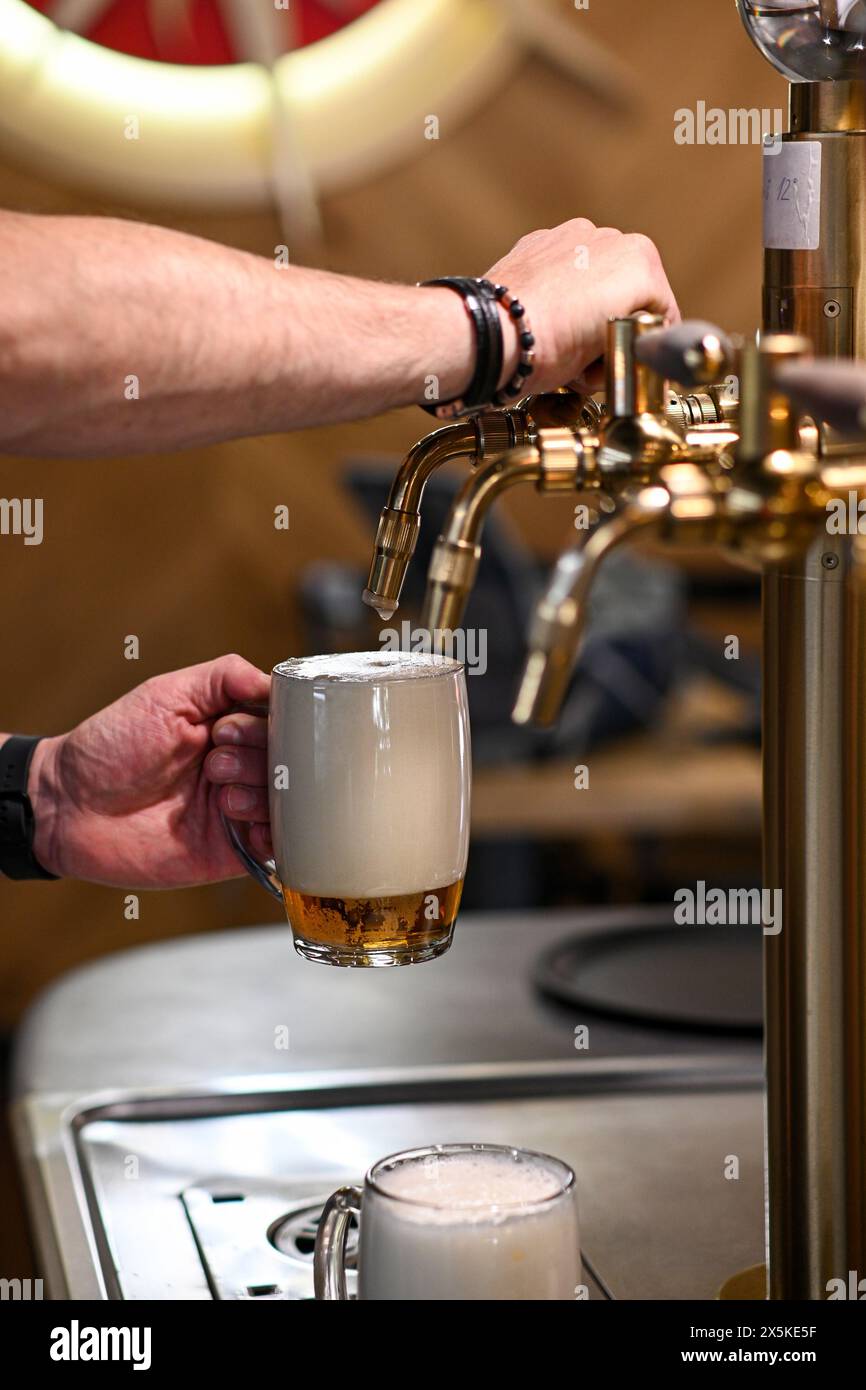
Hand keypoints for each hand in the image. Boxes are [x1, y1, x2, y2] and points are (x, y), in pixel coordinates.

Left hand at [29, 655, 270, 888]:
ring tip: (218, 793)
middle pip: (290, 762)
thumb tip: (276, 682)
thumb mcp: (166, 694)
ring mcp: (236, 810)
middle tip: (215, 760)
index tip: (225, 728)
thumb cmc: (109, 746)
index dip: (267, 724)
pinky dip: (273, 836)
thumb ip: (225, 677)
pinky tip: (243, 823)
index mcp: (230, 729)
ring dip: (261, 793)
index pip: (282, 723)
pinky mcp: (229, 851)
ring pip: (288, 802)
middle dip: (258, 758)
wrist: (66, 806)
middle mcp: (239, 768)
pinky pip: (275, 847)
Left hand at [485, 219, 680, 393]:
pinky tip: (546, 321)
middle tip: (590, 363)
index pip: (661, 314)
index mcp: (642, 261)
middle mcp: (612, 237)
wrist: (490, 335)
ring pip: (597, 281)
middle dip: (614, 329)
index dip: (642, 350)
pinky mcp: (540, 240)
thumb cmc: (550, 349)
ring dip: (587, 312)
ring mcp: (573, 234)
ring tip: (564, 345)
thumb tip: (633, 349)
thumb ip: (633, 342)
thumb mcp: (611, 355)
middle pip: (629, 295)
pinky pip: (564, 271)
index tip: (624, 370)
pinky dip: (561, 293)